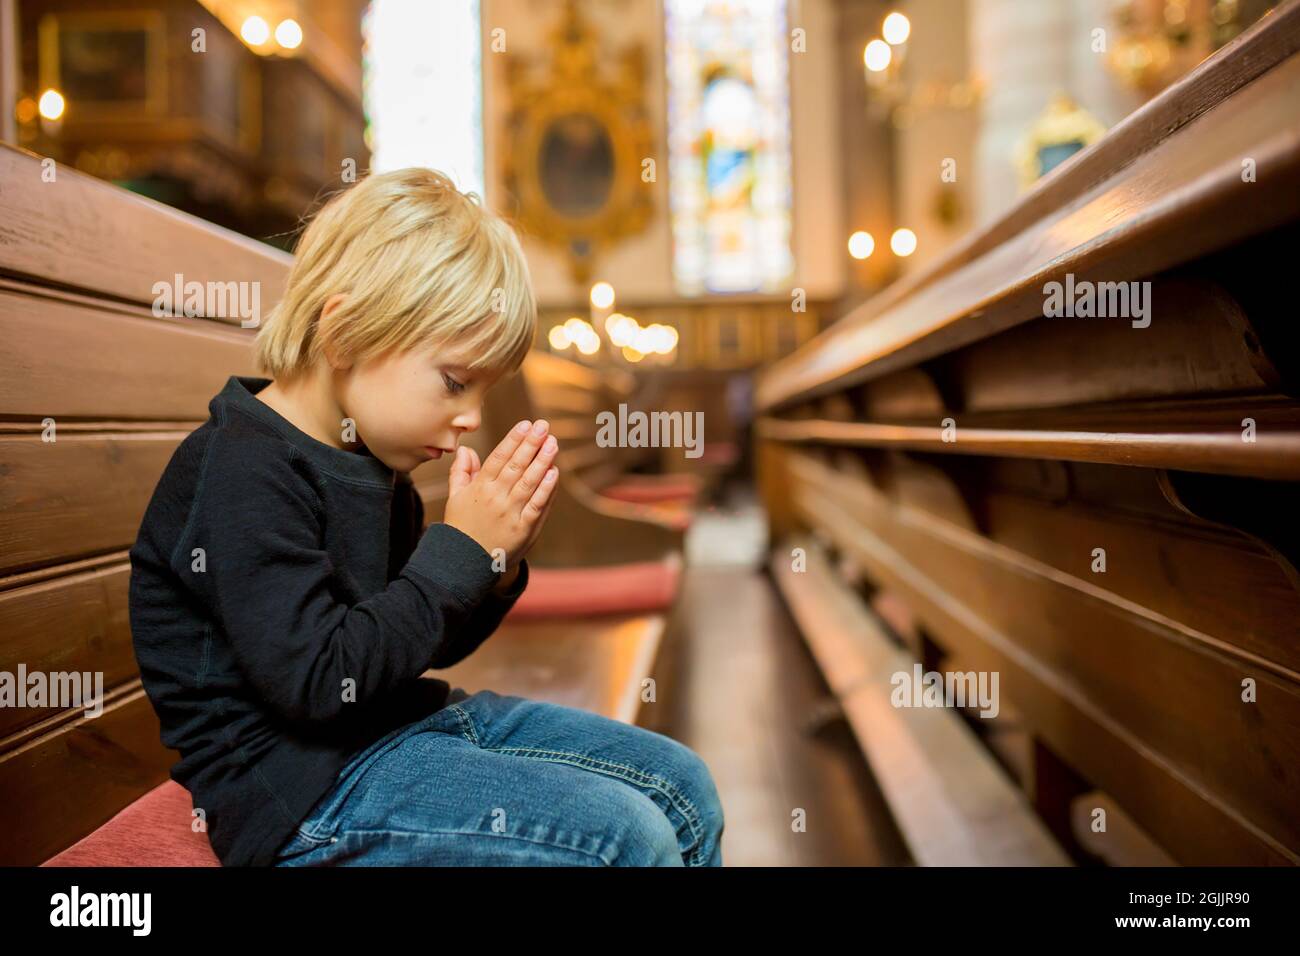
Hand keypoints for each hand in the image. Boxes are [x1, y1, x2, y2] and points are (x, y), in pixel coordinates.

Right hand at [444, 419, 559, 577]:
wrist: (465, 564)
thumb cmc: (462, 528)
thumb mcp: (455, 498)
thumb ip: (461, 472)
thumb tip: (465, 450)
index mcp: (479, 488)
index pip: (499, 458)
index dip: (513, 439)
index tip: (525, 424)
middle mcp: (495, 498)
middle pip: (516, 466)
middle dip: (531, 444)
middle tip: (544, 426)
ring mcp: (510, 513)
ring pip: (529, 482)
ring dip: (542, 461)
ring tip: (553, 443)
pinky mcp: (523, 529)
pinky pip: (537, 505)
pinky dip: (546, 489)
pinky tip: (554, 472)